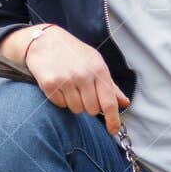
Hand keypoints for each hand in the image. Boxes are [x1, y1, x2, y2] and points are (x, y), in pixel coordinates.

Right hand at [0, 25, 130, 133]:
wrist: (45, 41)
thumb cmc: (73, 53)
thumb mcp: (96, 63)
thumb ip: (110, 86)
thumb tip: (125, 103)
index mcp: (98, 69)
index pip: (109, 102)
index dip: (113, 119)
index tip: (113, 130)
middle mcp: (83, 75)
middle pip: (92, 109)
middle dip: (89, 106)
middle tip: (83, 92)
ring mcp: (66, 80)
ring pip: (76, 109)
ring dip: (74, 103)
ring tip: (70, 86)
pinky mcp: (50, 84)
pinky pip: (61, 104)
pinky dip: (61, 99)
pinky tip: (59, 85)